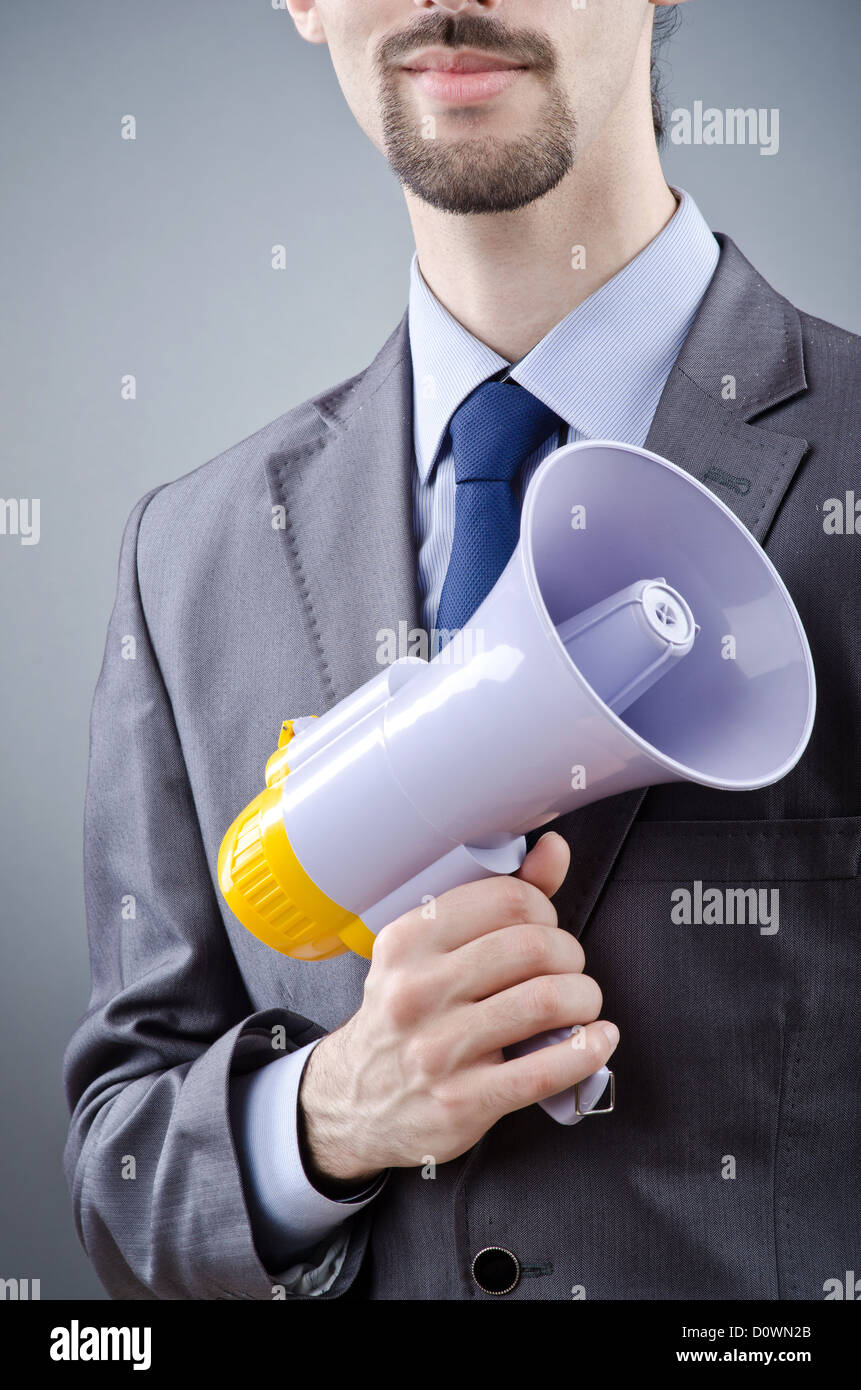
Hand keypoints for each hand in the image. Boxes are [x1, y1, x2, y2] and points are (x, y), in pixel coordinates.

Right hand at [297, 831, 618, 1184]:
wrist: (358, 1102)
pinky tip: (596, 1040)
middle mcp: (417, 991)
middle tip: (568, 969)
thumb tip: (553, 850)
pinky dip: (588, 1050)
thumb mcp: (431, 951)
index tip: (545, 928)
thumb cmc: (406, 1018)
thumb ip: (497, 898)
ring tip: (582, 1004)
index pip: (508, 899)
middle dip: (571, 956)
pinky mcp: (462, 1101)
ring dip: (585, 999)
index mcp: (409, 941)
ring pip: (547, 1002)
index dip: (545, 910)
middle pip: (535, 947)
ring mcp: (438, 1050)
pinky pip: (546, 1069)